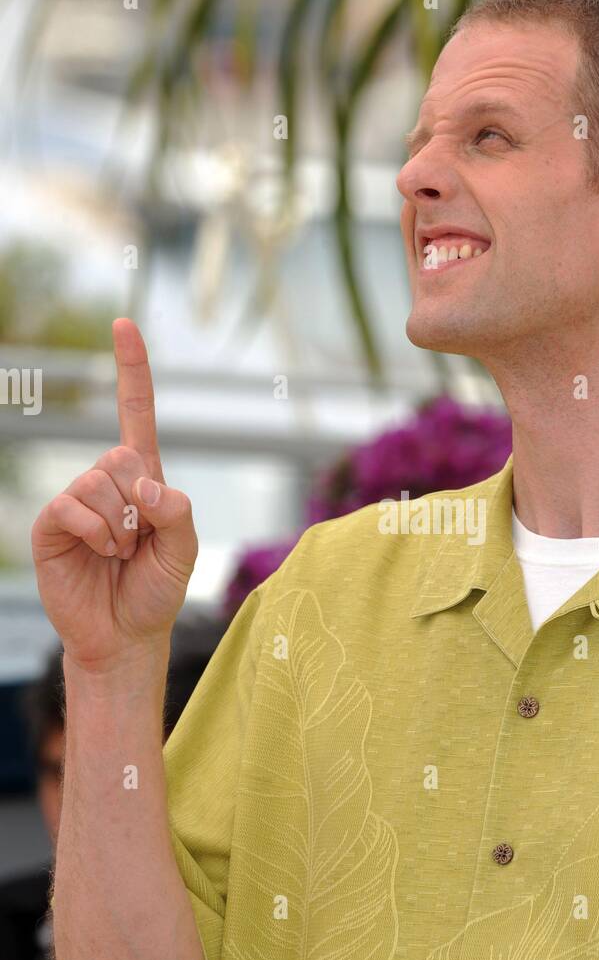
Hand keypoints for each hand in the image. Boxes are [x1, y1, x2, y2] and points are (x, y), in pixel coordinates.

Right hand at [31, 319, 198, 670]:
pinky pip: (73, 507)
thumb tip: (143, 484)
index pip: (137, 413)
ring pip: (99, 483)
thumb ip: (177, 509)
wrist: (125, 634)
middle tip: (140, 542)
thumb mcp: (185, 549)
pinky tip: (100, 554)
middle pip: (123, 456)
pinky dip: (96, 533)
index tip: (124, 325)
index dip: (132, 370)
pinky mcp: (53, 523)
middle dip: (140, 504)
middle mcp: (107, 480)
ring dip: (120, 526)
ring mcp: (76, 500)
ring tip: (120, 554)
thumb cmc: (156, 589)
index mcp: (144, 478)